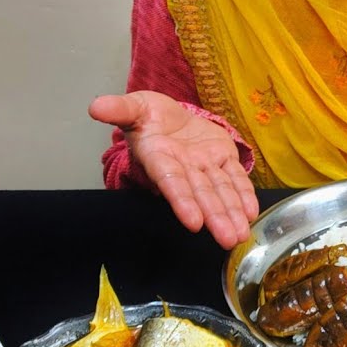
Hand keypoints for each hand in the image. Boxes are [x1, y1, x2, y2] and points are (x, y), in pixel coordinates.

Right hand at [89, 91, 258, 248]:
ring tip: (241, 235)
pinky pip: (235, 179)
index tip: (193, 221)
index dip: (182, 200)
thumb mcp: (135, 107)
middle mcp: (183, 168)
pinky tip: (251, 213)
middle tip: (227, 239)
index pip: (171, 182)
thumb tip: (95, 107)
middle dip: (215, 216)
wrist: (169, 114)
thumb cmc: (149, 116)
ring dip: (231, 213)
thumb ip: (119, 110)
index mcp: (159, 158)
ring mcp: (204, 166)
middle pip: (201, 194)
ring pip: (220, 192)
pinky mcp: (223, 159)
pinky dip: (244, 195)